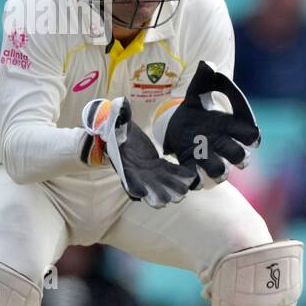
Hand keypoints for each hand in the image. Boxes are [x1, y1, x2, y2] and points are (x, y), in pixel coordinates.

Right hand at [82, 97, 196, 207]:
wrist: (123, 131)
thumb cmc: (116, 127)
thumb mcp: (115, 123)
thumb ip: (118, 119)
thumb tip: (119, 106)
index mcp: (122, 163)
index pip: (126, 177)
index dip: (133, 185)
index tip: (141, 193)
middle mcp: (135, 171)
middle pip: (146, 186)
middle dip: (156, 192)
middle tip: (167, 199)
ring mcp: (148, 170)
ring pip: (160, 182)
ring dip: (171, 187)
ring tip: (183, 192)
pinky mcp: (158, 165)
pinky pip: (170, 171)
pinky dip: (179, 175)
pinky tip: (190, 177)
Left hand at [163, 61, 260, 187]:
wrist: (176, 125)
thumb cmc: (195, 110)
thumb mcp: (196, 93)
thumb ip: (203, 80)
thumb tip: (207, 65)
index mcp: (230, 127)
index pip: (251, 134)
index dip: (253, 137)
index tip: (252, 137)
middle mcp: (223, 144)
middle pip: (241, 157)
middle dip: (239, 156)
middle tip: (232, 151)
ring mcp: (209, 157)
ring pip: (221, 172)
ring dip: (218, 170)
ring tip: (207, 161)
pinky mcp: (192, 166)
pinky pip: (196, 179)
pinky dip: (194, 179)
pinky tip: (188, 172)